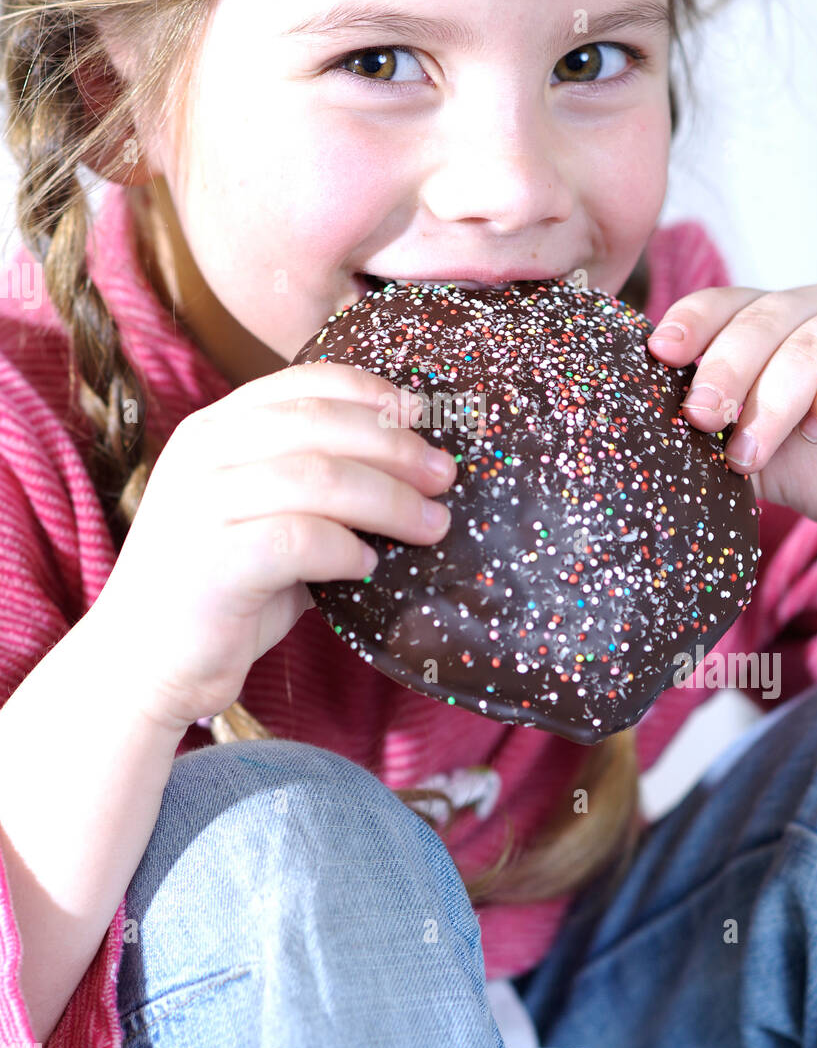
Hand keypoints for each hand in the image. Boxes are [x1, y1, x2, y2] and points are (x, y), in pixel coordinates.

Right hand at [90, 362, 456, 731]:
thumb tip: (416, 474)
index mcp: (216, 429)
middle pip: (321, 424)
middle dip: (395, 448)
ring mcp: (201, 505)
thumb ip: (320, 489)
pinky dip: (346, 550)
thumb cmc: (222, 590)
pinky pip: (299, 540)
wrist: (142, 663)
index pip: (303, 384)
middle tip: (444, 476)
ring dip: (389, 500)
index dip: (370, 393)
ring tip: (431, 526)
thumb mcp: (267, 517)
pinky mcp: (211, 563)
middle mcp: (203, 453)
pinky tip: (369, 568)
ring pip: (319, 477)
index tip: (421, 415)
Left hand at [646, 284, 816, 530]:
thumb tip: (637, 444)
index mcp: (766, 323)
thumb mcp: (747, 450)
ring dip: (772, 401)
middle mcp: (811, 313)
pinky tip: (816, 430)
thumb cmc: (815, 466)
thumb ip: (704, 436)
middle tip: (700, 416)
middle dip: (724, 369)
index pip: (722, 305)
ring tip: (747, 454)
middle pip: (760, 320)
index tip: (662, 351)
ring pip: (809, 343)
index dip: (691, 322)